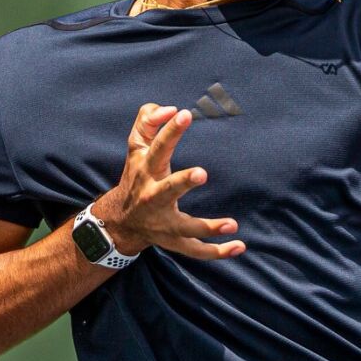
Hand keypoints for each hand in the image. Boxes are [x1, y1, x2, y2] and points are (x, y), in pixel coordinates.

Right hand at [90, 104, 244, 259]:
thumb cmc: (136, 176)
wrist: (120, 220)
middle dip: (182, 182)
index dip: (170, 131)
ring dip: (208, 227)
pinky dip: (218, 252)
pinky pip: (196, 251)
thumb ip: (147, 121)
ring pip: (186, 227)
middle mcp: (154, 197)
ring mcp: (165, 222)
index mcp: (146, 170)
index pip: (158, 147)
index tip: (184, 114)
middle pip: (167, 189)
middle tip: (201, 173)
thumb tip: (170, 109)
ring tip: (232, 224)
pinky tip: (240, 246)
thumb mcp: (136, 147)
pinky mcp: (175, 241)